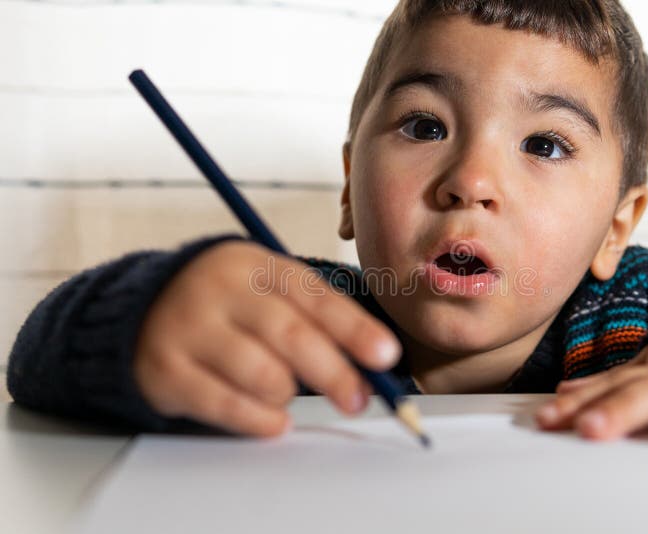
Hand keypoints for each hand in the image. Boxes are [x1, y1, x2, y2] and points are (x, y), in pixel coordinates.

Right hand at [134, 241, 400, 436]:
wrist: (142, 307)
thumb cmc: (228, 305)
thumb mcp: (265, 291)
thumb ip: (315, 318)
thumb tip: (372, 363)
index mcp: (256, 265)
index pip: (314, 296)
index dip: (354, 328)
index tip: (385, 355)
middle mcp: (221, 291)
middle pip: (291, 335)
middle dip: (334, 373)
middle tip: (359, 400)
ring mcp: (190, 329)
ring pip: (262, 375)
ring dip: (288, 393)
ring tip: (286, 392)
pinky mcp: (166, 370)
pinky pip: (225, 405)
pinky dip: (259, 419)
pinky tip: (275, 421)